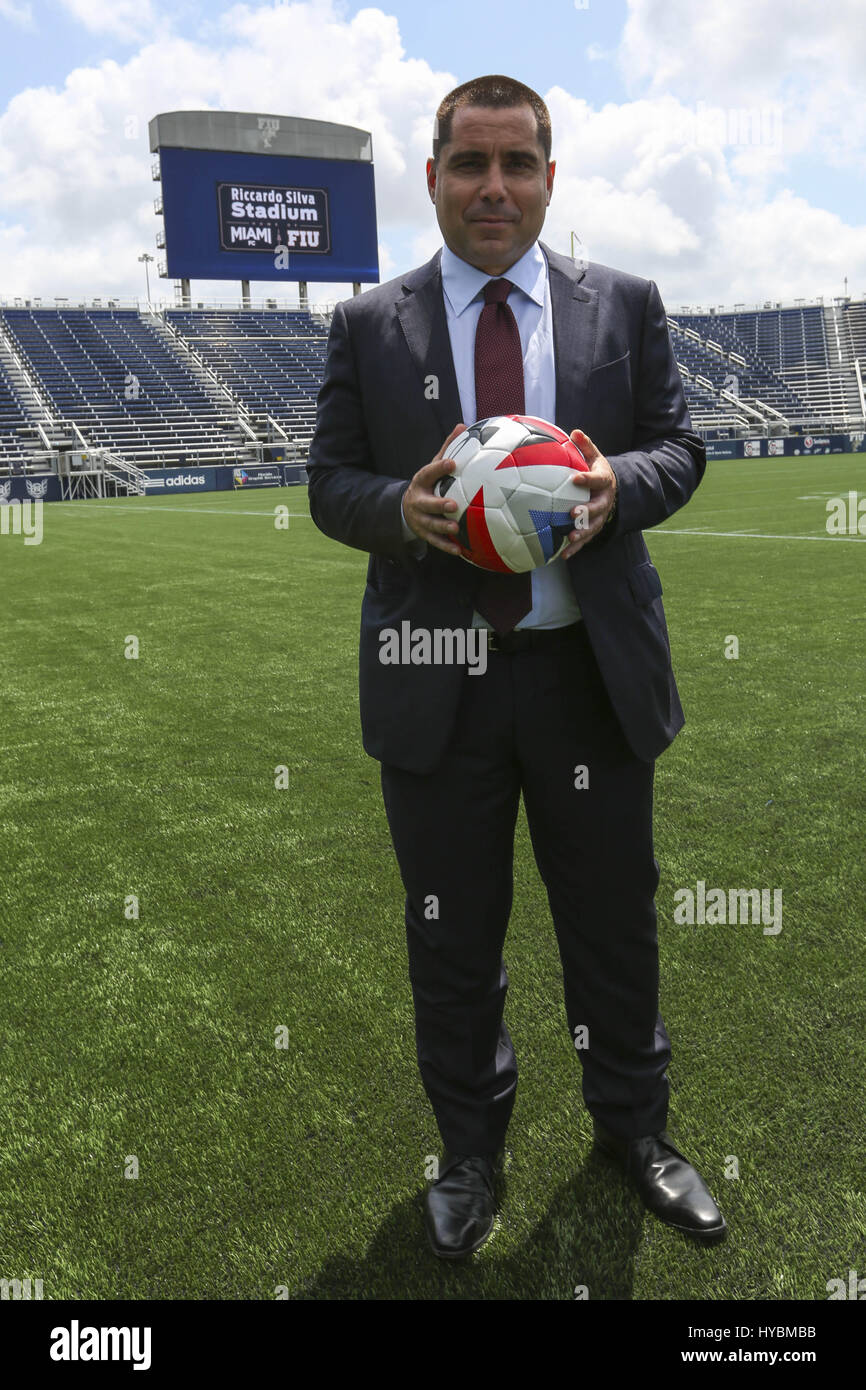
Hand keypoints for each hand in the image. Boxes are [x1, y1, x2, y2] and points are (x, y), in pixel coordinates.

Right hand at [402, 423, 466, 555]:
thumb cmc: (429, 484)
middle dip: (438, 505)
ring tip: (455, 529)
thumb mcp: (433, 466)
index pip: (428, 473)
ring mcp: (419, 519)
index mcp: (421, 482)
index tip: (452, 463)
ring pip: (429, 525)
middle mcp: (417, 501)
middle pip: (426, 504)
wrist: (407, 508)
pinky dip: (446, 547)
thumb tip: (462, 425)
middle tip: (453, 505)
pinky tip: (459, 550)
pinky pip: (435, 542)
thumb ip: (447, 448)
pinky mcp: (424, 534)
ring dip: (442, 528)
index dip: (439, 468)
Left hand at [560, 429, 617, 558]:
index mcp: (604, 481)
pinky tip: (563, 554)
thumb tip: (574, 432)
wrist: (610, 491)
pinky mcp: (594, 528)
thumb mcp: (594, 457)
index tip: (574, 479)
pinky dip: (575, 548)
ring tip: (570, 536)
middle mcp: (605, 501)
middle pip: (598, 507)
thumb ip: (585, 446)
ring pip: (593, 526)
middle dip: (586, 511)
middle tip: (573, 513)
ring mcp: (601, 517)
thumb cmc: (596, 472)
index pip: (597, 480)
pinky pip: (586, 540)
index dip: (587, 480)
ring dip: (582, 533)